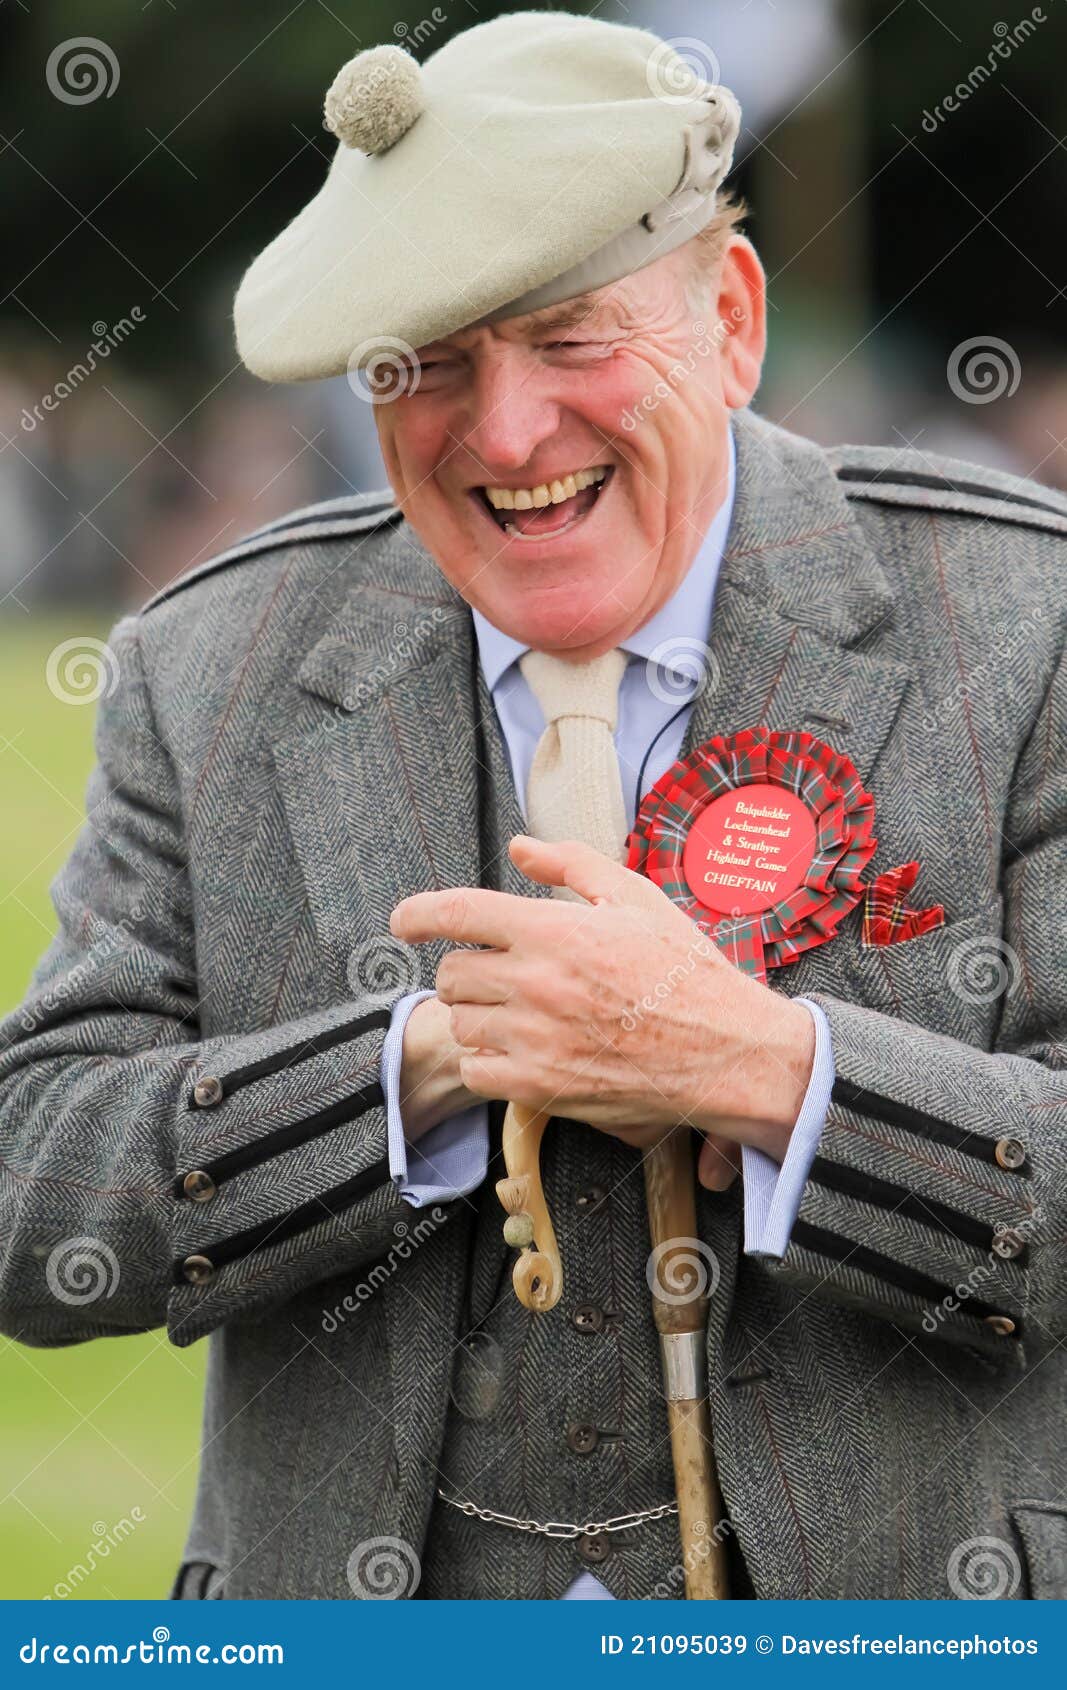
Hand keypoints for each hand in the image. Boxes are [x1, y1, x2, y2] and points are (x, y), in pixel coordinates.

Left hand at [390, 835, 814, 1167]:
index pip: (456, 913)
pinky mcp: (539, 1086)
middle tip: (502, 973)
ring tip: (521, 1012)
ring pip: (461, 1022)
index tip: (403, 923)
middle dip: (469, 969)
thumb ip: (569, 865)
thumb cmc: (685, 972)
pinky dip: (487, 1060)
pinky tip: (521, 1049)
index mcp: (554, 929)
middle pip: (452, 974)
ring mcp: (534, 1039)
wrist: (725, 1051)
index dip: (417, 915)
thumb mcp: (635, 898)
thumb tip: (520, 847)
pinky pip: (476, 1070)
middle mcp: (535, 983)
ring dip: (479, 1015)